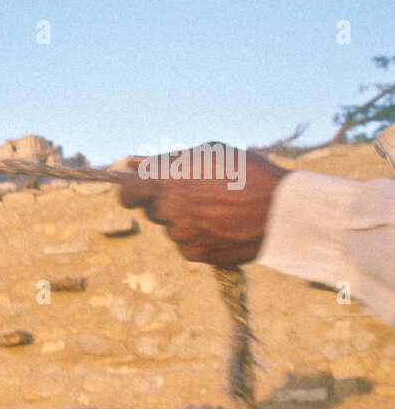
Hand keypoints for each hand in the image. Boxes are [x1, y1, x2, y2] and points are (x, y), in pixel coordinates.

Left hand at [115, 145, 286, 267]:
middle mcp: (169, 210)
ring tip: (220, 210)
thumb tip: (131, 162)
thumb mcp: (209, 153)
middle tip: (200, 195)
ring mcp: (180, 235)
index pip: (126, 193)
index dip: (132, 191)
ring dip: (187, 220)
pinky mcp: (194, 254)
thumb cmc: (248, 173)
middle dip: (168, 203)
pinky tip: (223, 227)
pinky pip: (187, 245)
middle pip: (153, 210)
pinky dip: (200, 238)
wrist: (283, 210)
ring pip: (172, 228)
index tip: (141, 191)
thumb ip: (166, 160)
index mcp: (167, 181)